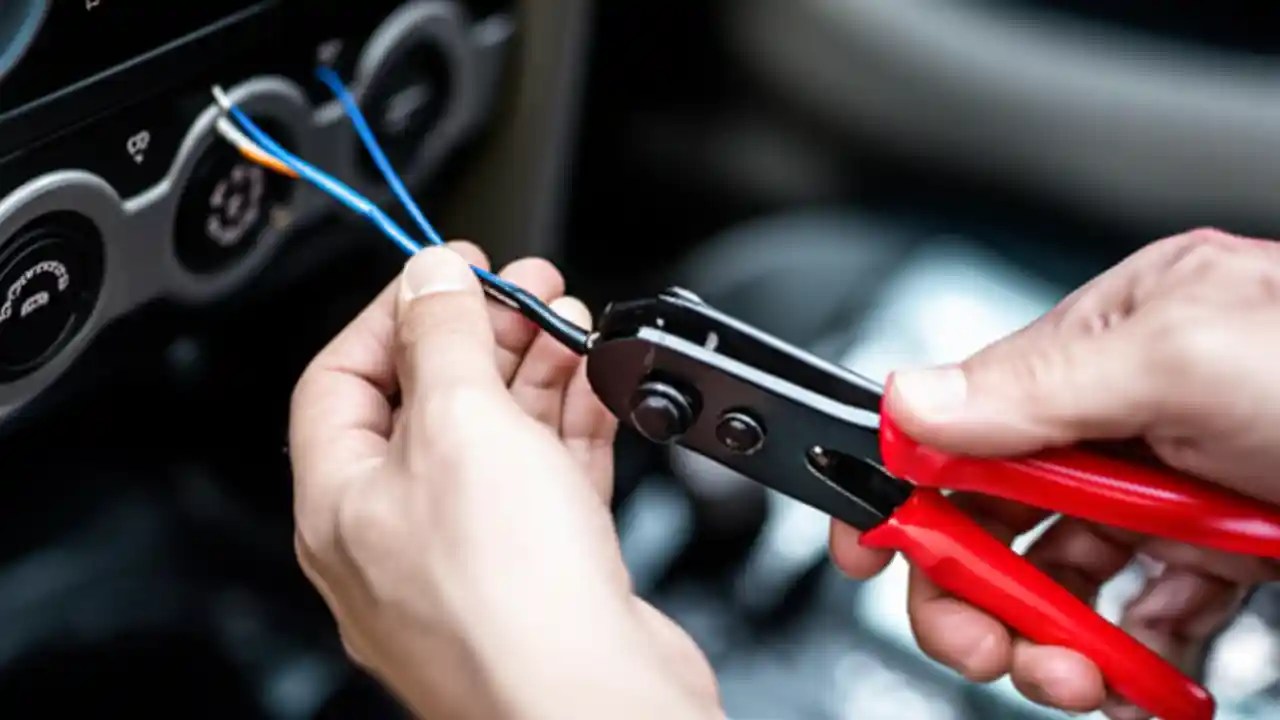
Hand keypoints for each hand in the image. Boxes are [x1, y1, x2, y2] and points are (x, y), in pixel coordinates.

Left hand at [289, 243, 718, 719]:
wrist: (595, 701)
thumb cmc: (510, 601)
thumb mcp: (462, 424)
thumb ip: (441, 337)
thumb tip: (431, 276)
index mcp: (342, 505)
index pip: (342, 380)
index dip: (393, 313)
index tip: (449, 271)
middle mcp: (397, 536)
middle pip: (427, 405)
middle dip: (480, 336)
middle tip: (527, 290)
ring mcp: (472, 559)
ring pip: (494, 441)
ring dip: (532, 374)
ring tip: (570, 324)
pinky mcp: (540, 572)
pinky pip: (544, 482)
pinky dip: (569, 428)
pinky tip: (594, 389)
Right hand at [830, 228, 1279, 718]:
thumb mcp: (1189, 354)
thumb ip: (1039, 381)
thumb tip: (913, 399)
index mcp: (1114, 336)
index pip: (966, 416)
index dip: (909, 483)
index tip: (872, 548)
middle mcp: (1136, 409)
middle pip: (1004, 510)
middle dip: (980, 585)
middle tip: (986, 641)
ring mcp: (1181, 487)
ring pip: (1072, 574)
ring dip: (1059, 638)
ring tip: (1078, 676)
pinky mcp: (1229, 553)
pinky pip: (1150, 616)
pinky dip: (1137, 659)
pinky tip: (1148, 676)